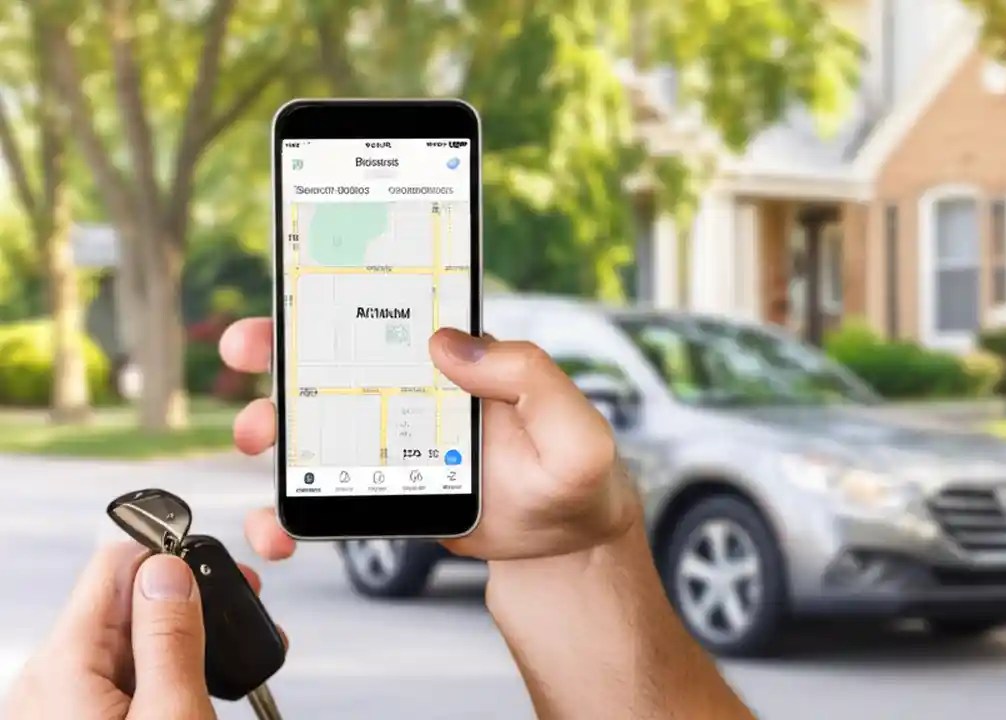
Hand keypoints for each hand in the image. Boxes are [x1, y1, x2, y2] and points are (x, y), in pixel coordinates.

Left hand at [3, 543, 264, 718]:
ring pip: (123, 642)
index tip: (219, 570)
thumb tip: (168, 567)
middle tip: (239, 617)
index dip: (173, 557)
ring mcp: (57, 704)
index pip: (115, 565)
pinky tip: (190, 688)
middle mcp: (49, 679)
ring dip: (176, 641)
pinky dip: (158, 673)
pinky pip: (116, 677)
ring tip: (223, 663)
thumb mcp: (173, 714)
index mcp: (65, 666)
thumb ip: (170, 638)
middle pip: (122, 603)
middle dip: (184, 603)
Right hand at [221, 319, 640, 560]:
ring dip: (270, 426)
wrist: (565, 544)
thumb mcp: (574, 426)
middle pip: (333, 362)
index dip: (335, 297)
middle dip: (278, 352)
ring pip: (314, 427)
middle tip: (247, 354)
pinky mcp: (381, 490)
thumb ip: (528, 374)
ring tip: (256, 440)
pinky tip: (278, 528)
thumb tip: (449, 342)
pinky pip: (322, 496)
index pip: (392, 314)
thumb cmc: (577, 476)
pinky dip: (288, 514)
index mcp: (457, 363)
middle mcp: (416, 394)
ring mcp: (392, 443)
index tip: (289, 291)